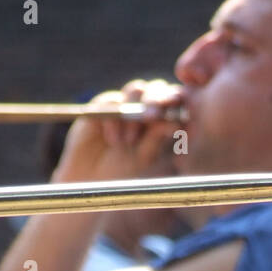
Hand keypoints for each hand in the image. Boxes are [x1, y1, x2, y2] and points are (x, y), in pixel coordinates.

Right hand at [53, 78, 182, 181]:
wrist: (91, 181)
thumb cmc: (125, 174)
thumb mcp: (145, 159)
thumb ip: (158, 138)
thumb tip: (175, 122)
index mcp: (165, 120)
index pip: (178, 102)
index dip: (179, 104)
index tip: (179, 117)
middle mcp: (147, 108)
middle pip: (159, 89)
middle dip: (157, 100)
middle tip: (151, 116)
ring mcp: (126, 104)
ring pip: (137, 89)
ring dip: (135, 110)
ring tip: (128, 141)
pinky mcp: (104, 106)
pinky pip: (112, 101)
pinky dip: (114, 119)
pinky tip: (113, 140)